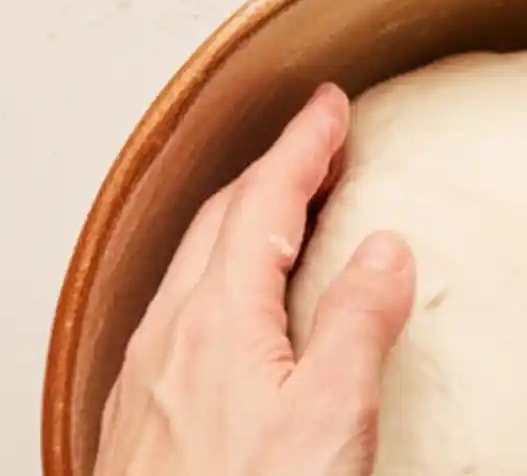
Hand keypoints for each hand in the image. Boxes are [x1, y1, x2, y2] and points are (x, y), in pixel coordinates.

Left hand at [95, 84, 415, 475]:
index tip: (330, 107)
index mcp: (217, 320)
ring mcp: (147, 374)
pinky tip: (235, 304)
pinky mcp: (142, 413)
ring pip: (194, 265)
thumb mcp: (328, 419)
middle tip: (316, 144)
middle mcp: (170, 335)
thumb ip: (356, 324)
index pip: (263, 202)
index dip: (302, 146)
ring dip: (244, 219)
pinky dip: (221, 272)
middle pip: (220, 221)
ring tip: (285, 209)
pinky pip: (180, 309)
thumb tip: (384, 250)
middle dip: (272, 170)